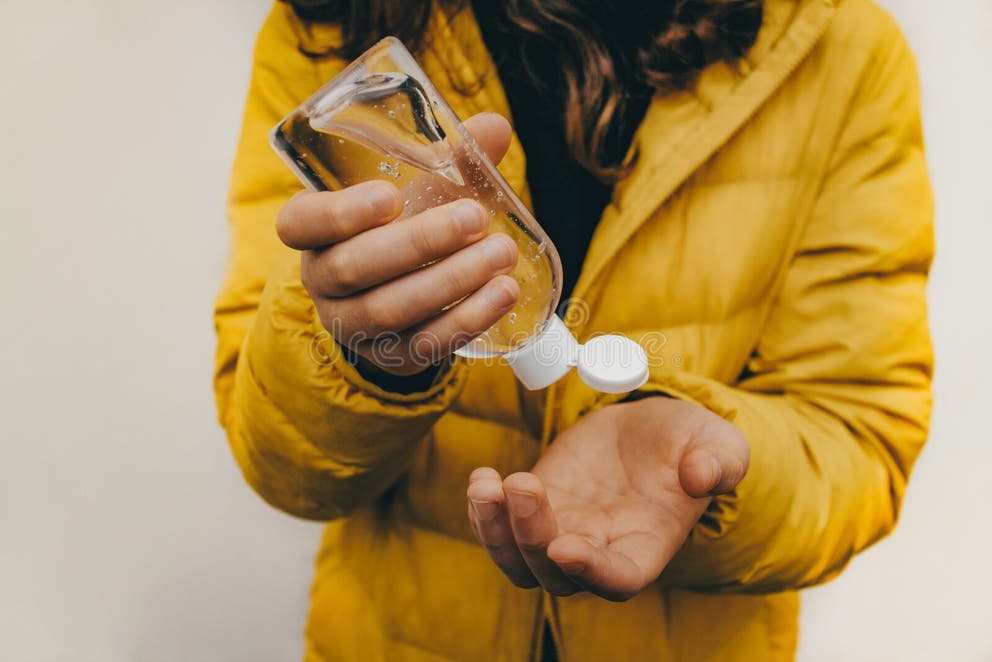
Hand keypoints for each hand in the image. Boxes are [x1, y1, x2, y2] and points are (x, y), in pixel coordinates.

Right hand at [276, 113, 519, 375]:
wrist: (399, 296)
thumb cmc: (402, 227)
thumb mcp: (414, 190)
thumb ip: (448, 159)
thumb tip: (494, 127)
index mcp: (314, 232)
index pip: (299, 224)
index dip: (338, 214)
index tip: (389, 197)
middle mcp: (323, 281)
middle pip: (356, 267)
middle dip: (420, 242)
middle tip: (474, 218)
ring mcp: (352, 325)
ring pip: (391, 310)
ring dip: (451, 281)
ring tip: (502, 254)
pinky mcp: (390, 356)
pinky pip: (424, 345)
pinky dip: (467, 319)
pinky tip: (503, 294)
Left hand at [466, 397, 748, 600]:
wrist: (651, 429)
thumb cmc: (689, 443)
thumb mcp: (718, 443)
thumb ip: (720, 461)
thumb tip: (702, 476)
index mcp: (647, 545)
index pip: (618, 579)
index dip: (591, 573)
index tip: (564, 547)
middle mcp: (600, 549)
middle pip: (555, 573)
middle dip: (532, 536)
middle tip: (523, 484)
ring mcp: (564, 530)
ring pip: (519, 560)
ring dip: (496, 532)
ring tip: (486, 486)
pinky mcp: (537, 505)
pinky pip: (500, 525)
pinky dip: (485, 510)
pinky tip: (483, 477)